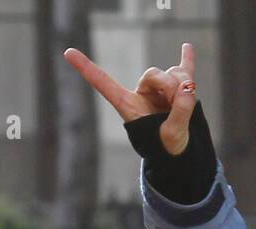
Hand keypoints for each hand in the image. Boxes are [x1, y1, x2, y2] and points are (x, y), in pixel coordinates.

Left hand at [64, 42, 197, 154]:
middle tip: (177, 104)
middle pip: (152, 74)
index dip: (86, 68)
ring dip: (183, 85)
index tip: (68, 53)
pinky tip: (186, 47)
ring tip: (186, 106)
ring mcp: (159, 90)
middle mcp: (142, 95)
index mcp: (129, 106)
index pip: (104, 84)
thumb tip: (188, 90)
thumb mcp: (173, 136)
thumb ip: (179, 113)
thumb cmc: (168, 148)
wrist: (179, 152)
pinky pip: (182, 69)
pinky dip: (186, 60)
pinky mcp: (178, 88)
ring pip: (172, 73)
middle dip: (169, 87)